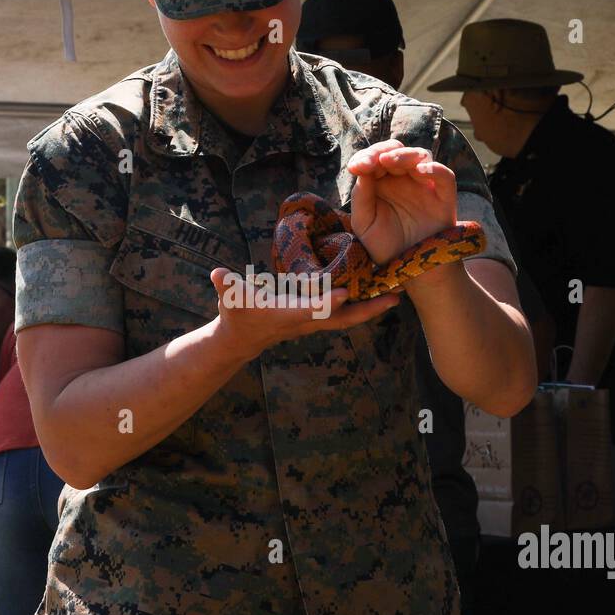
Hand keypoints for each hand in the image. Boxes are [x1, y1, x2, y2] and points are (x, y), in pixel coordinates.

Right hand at [209, 267, 400, 363]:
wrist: (242, 339)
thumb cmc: (236, 313)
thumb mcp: (227, 298)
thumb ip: (225, 285)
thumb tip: (217, 274)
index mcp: (286, 314)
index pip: (309, 309)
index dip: (326, 303)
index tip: (345, 293)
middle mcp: (305, 321)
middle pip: (342, 319)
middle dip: (367, 310)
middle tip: (394, 297)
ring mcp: (313, 322)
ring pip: (349, 318)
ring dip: (372, 308)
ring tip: (397, 293)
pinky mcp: (318, 319)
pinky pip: (346, 314)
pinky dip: (364, 306)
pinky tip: (380, 294)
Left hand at [345, 141, 457, 265]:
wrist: (411, 270)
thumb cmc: (385, 246)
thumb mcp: (364, 224)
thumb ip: (361, 198)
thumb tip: (360, 170)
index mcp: (381, 182)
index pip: (374, 159)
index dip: (365, 156)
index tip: (356, 167)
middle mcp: (403, 179)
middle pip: (396, 151)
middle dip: (382, 152)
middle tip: (373, 161)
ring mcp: (424, 185)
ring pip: (420, 156)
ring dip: (405, 155)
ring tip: (390, 162)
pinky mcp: (444, 196)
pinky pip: (444, 175)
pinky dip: (434, 169)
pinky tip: (419, 171)